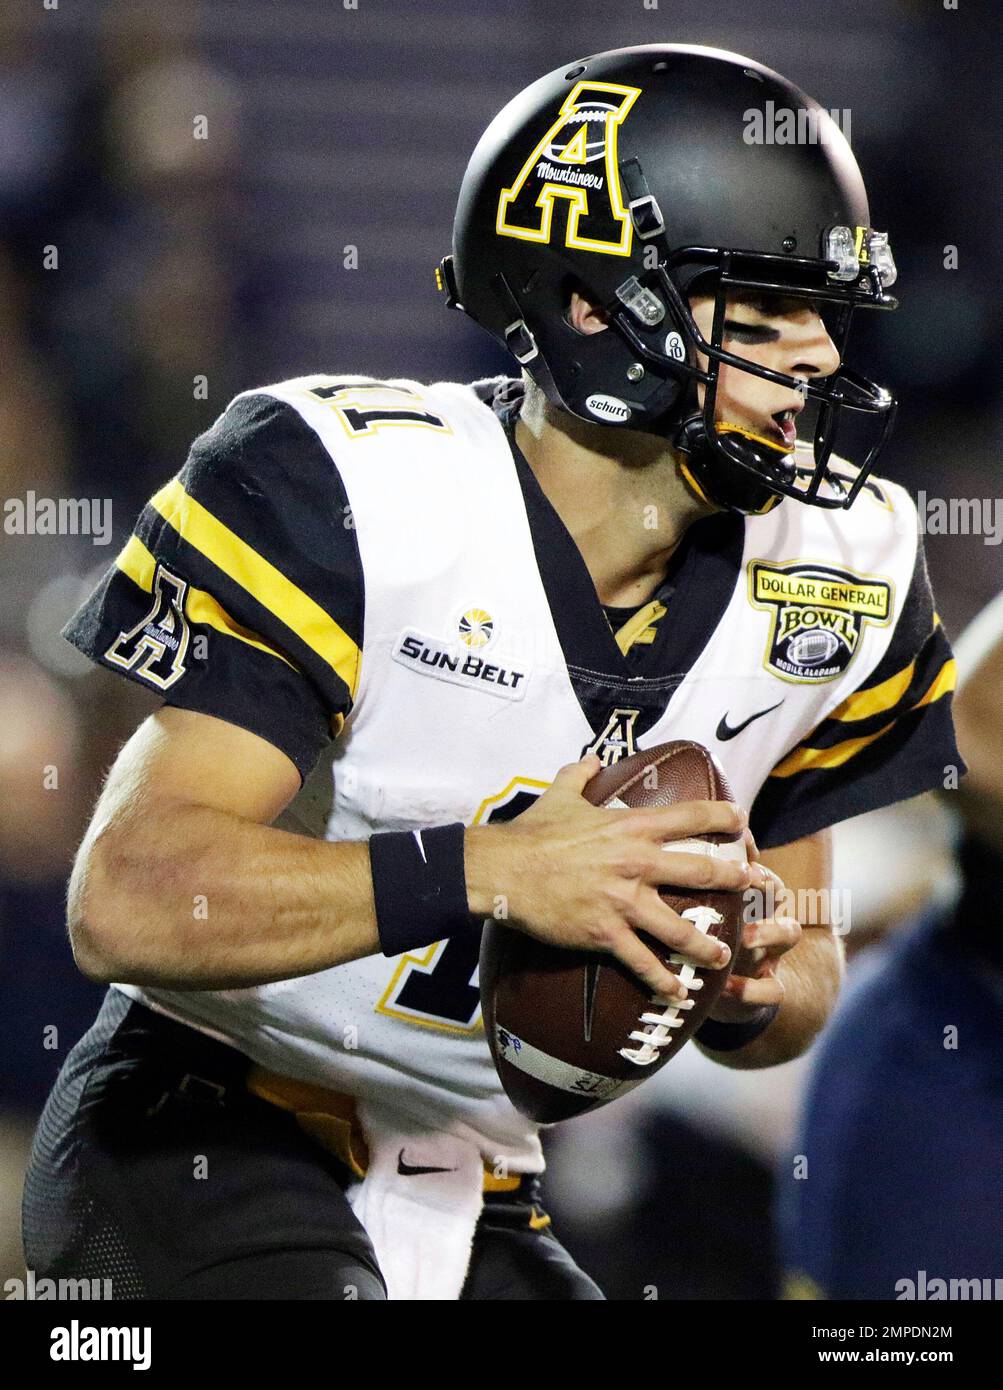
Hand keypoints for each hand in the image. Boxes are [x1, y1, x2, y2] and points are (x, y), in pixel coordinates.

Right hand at [465, 753, 770, 1001]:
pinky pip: (642, 962)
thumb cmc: (533, 831)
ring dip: (707, 944)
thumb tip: (592, 757)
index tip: (743, 823)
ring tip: (723, 955)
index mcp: (631, 826)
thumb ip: (581, 773)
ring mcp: (623, 901)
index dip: (724, 818)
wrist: (503, 870)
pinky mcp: (604, 933)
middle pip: (702, 871)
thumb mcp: (560, 794)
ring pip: (680, 928)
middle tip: (756, 886)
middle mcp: (636, 862)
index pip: (691, 815)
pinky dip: (663, 981)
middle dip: (736, 880)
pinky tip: (679, 993)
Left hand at [707, 865, 800, 1021]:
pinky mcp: (769, 988)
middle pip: (779, 892)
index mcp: (748, 898)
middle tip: (745, 882)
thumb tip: (683, 843)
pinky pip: (774, 989)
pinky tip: (727, 985)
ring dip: (767, 931)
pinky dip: (751, 988)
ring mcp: (771, 953)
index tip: (736, 855)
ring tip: (743, 936)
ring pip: (791, 932)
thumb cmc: (704, 939)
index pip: (757, 865)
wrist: (722, 991)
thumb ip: (693, 884)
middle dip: (766, 885)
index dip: (750, 859)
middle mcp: (766, 918)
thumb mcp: (699, 910)